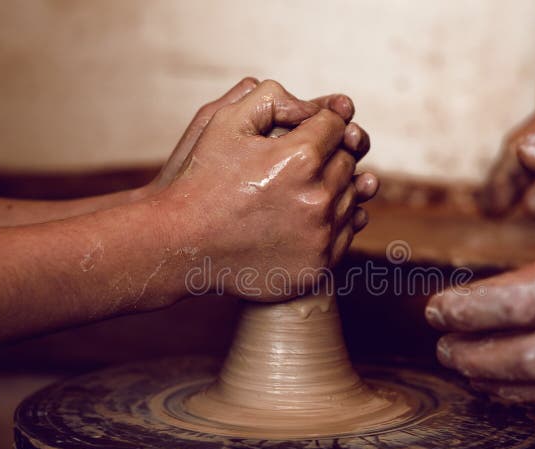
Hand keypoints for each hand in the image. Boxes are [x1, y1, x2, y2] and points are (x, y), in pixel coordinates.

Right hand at [158, 80, 375, 300]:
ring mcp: (321, 235)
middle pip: (348, 161)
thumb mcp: (224, 121)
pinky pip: (346, 233)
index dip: (320, 122)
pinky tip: (311, 215)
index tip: (305, 131)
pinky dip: (334, 220)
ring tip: (304, 188)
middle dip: (328, 154)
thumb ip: (271, 98)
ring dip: (334, 187)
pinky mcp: (319, 265)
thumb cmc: (201, 180)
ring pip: (352, 197)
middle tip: (301, 161)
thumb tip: (314, 106)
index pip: (336, 124)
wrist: (181, 244)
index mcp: (301, 157)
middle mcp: (318, 196)